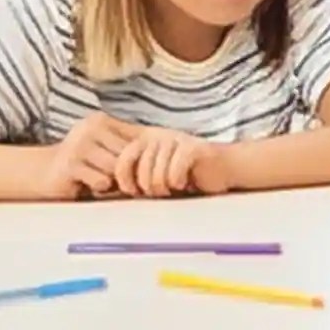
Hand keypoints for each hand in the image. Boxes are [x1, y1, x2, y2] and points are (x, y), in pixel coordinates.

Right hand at [37, 113, 142, 199]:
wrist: (41, 175)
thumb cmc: (83, 165)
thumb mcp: (104, 149)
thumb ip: (128, 147)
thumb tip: (164, 154)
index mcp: (101, 120)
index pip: (136, 139)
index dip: (139, 158)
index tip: (134, 169)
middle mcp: (90, 128)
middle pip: (128, 155)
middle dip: (126, 171)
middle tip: (112, 177)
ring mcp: (79, 144)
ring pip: (117, 168)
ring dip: (111, 181)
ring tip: (97, 178)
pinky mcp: (70, 165)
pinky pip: (102, 181)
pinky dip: (98, 187)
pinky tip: (85, 183)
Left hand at [114, 128, 229, 197]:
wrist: (223, 169)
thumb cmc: (187, 176)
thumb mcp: (154, 174)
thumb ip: (133, 175)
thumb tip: (105, 189)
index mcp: (146, 140)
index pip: (121, 158)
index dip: (123, 178)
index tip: (133, 191)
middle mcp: (159, 136)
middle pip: (138, 167)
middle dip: (146, 187)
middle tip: (159, 192)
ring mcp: (176, 139)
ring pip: (156, 172)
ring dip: (163, 187)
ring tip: (172, 189)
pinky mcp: (193, 147)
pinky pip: (175, 169)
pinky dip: (178, 181)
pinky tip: (185, 182)